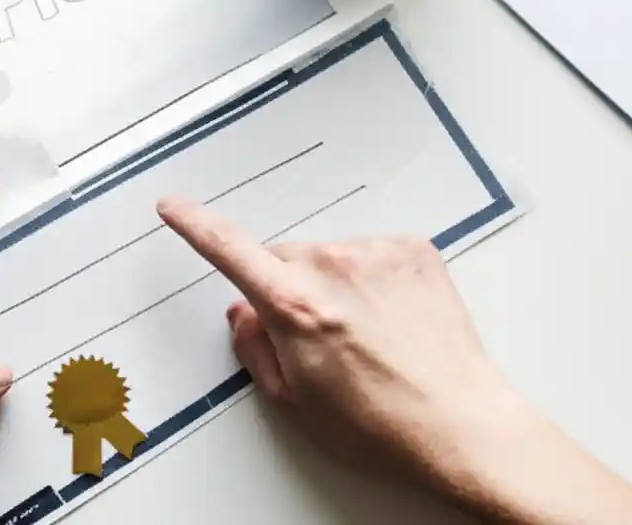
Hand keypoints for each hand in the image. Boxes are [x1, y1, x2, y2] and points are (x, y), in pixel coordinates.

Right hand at [158, 197, 631, 523]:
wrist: (457, 423)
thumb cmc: (381, 424)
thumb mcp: (293, 400)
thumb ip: (254, 347)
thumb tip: (244, 314)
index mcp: (294, 304)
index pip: (228, 249)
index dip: (194, 224)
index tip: (174, 206)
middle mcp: (333, 267)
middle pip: (284, 259)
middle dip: (288, 289)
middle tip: (318, 340)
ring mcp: (377, 253)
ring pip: (331, 256)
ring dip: (336, 285)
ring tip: (366, 336)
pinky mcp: (413, 249)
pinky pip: (372, 254)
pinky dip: (374, 280)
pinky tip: (391, 320)